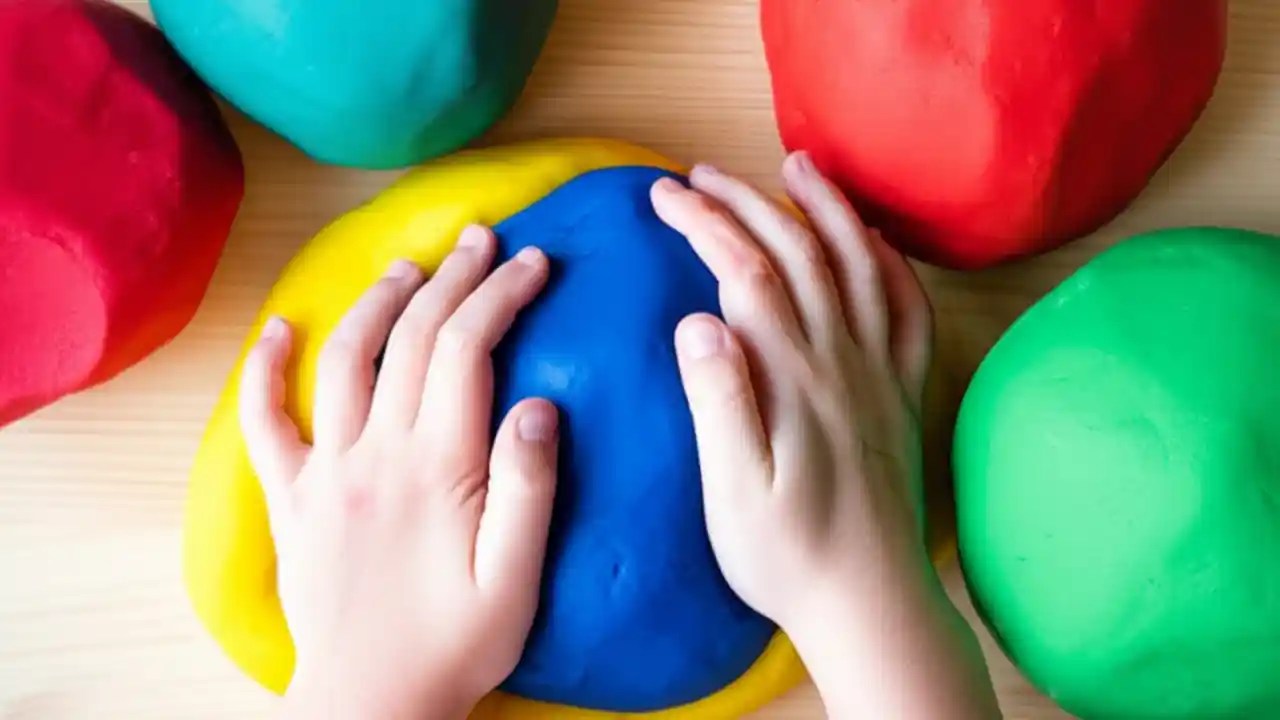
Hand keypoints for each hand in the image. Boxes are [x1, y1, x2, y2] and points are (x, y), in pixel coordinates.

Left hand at [238, 227, 558, 719]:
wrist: (370, 704)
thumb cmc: (455, 647)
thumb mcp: (516, 581)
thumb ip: (528, 490)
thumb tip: (537, 405)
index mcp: (438, 467)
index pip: (468, 349)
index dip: (501, 293)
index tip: (534, 261)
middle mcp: (376, 454)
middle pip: (413, 338)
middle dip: (452, 277)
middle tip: (481, 238)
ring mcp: (326, 473)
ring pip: (346, 360)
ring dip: (378, 303)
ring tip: (409, 268)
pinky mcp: (292, 500)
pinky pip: (264, 423)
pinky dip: (266, 372)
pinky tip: (280, 330)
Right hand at [652, 154, 998, 719]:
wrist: (870, 602)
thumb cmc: (787, 555)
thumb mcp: (731, 492)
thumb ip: (718, 401)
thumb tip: (696, 320)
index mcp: (791, 377)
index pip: (744, 271)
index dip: (703, 223)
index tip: (662, 196)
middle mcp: (841, 359)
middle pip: (797, 251)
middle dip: (747, 200)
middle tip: (701, 174)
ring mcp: (878, 373)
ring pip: (857, 264)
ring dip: (826, 206)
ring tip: (798, 165)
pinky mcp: (901, 394)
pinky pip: (908, 309)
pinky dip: (889, 262)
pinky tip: (871, 243)